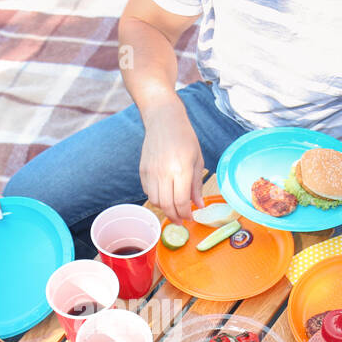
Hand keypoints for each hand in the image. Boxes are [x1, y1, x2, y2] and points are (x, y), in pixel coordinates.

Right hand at [139, 102, 202, 222]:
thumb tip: (199, 205)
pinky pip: (148, 191)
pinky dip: (156, 198)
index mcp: (181, 169)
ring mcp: (151, 171)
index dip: (186, 214)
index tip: (191, 217)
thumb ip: (197, 185)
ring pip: (155, 201)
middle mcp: (164, 172)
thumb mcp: (197, 160)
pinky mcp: (143, 170)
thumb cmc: (184, 137)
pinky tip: (164, 196)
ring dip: (165, 209)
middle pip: (166, 205)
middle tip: (181, 221)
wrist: (164, 120)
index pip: (181, 202)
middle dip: (175, 217)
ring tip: (173, 210)